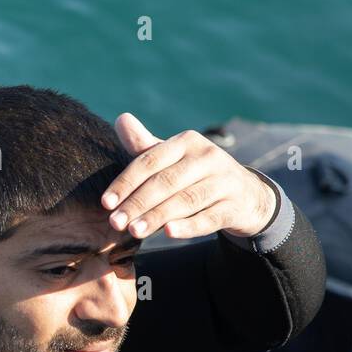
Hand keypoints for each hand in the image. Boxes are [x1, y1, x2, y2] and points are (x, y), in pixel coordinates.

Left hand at [102, 113, 276, 240]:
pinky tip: (169, 233)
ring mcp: (223, 181)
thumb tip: (120, 119)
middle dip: (138, 203)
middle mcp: (207, 157)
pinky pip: (209, 218)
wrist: (245, 194)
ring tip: (134, 231)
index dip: (126, 182)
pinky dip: (189, 226)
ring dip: (157, 216)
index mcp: (187, 142)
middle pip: (166, 182)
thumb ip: (145, 146)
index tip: (106, 203)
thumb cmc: (196, 174)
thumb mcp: (172, 158)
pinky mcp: (234, 206)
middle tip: (115, 223)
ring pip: (186, 200)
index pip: (150, 160)